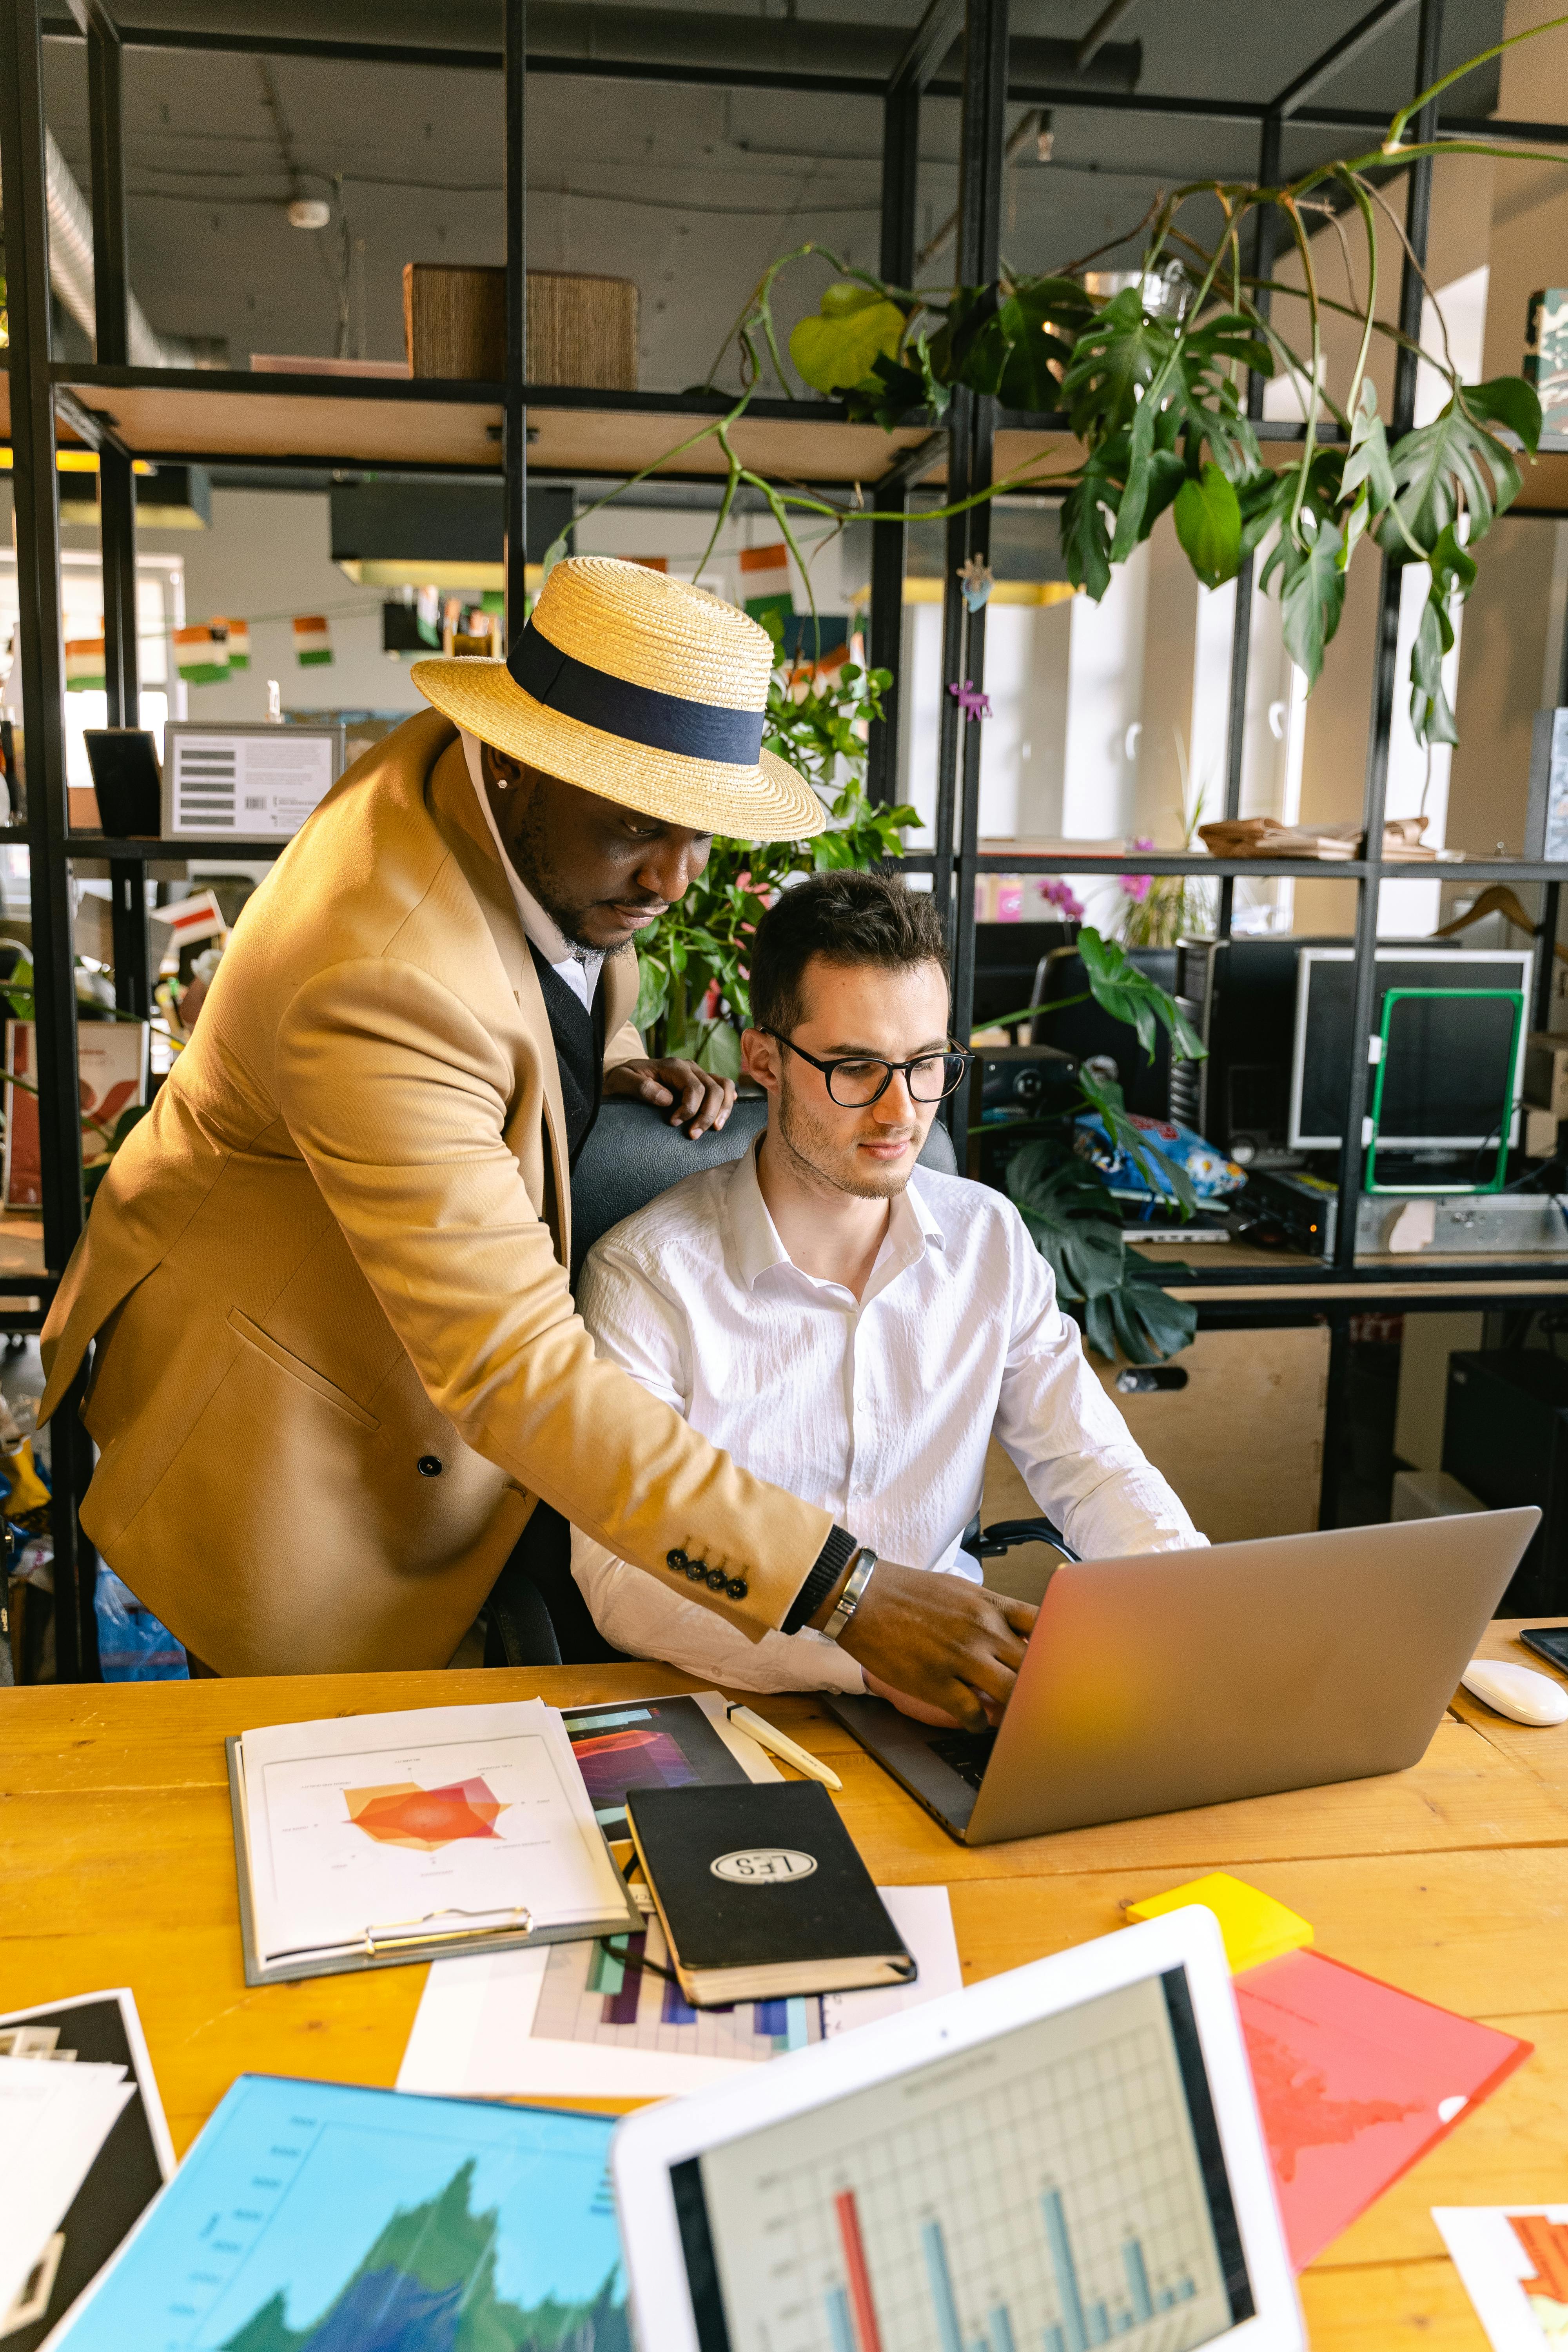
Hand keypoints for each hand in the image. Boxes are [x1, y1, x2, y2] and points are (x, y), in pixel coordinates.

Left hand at [604, 1057, 735, 1137]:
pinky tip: (723, 1115)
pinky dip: (728, 1101)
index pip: (695, 1087)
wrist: (626, 1074)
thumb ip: (642, 1087)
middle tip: (693, 1135)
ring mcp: (697, 1073)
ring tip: (713, 1129)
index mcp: (673, 1066)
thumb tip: (666, 1099)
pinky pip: (723, 1087)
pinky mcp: (701, 1082)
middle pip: (714, 1089)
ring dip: (722, 1110)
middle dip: (707, 1115)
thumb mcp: (623, 1080)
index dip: (689, 1108)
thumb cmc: (624, 1078)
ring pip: (724, 1087)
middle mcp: (689, 1067)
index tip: (674, 1123)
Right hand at [831, 1561, 1037, 1733]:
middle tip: (1039, 1701)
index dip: (1055, 1649)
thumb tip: (1017, 1634)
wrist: (861, 1597)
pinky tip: (975, 1721)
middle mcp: (982, 1630)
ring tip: (1010, 1716)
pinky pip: (973, 1714)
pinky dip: (978, 1723)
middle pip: (1033, 1666)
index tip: (1058, 1664)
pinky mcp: (936, 1682)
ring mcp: (961, 1657)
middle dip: (1039, 1686)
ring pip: (1010, 1693)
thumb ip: (991, 1612)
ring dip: (1013, 1709)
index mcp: (989, 1605)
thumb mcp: (959, 1591)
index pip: (1044, 1626)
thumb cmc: (908, 1592)